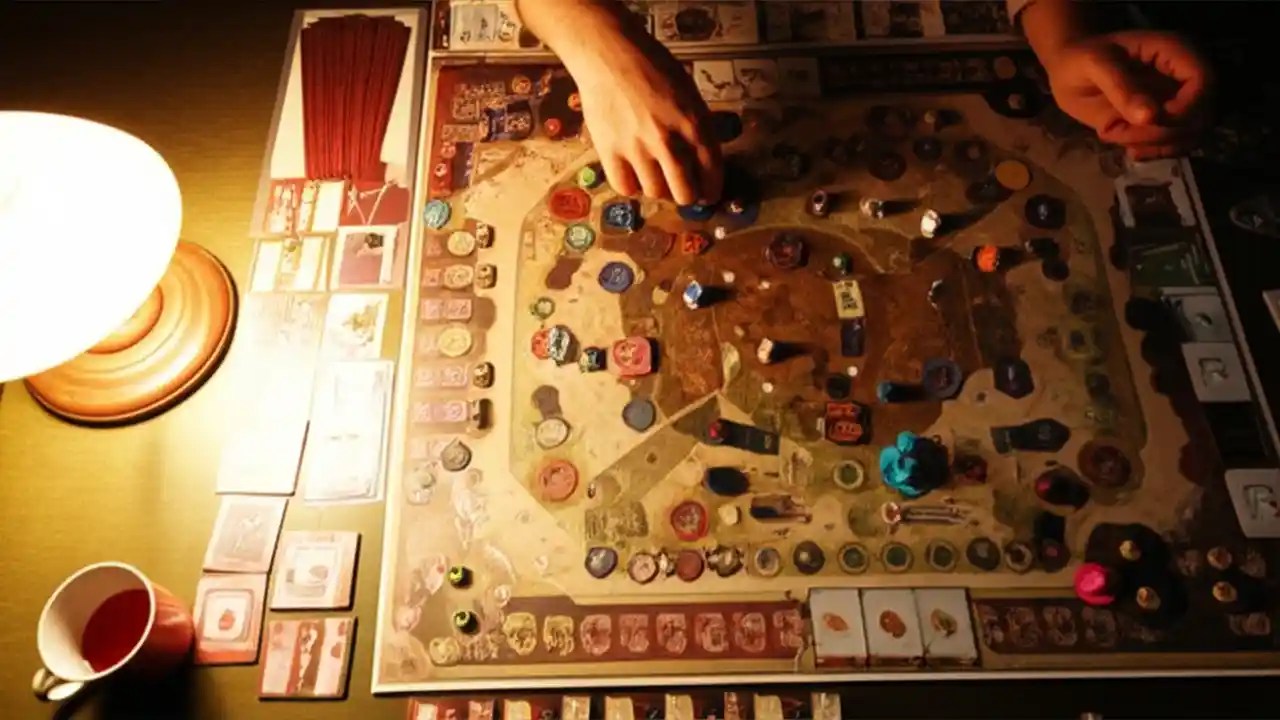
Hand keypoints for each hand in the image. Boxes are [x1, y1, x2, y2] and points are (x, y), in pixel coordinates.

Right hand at [572, 34, 722, 204]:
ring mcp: (637, 149)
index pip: (711, 172)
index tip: (708, 195)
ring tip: (654, 175)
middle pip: (684, 193)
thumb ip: (697, 125)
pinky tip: (633, 174)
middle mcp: (668, 141)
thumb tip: (702, 159)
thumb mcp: (688, 92)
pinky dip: (632, 186)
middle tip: (681, 190)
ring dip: (658, 189)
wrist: (609, 55)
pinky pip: (625, 187)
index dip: (711, 190)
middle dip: (686, 195)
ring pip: (655, 193)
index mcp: (694, 124)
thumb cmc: (651, 66)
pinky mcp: (609, 152)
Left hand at [1044, 31, 1211, 159]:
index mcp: (1173, 52)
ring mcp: (1177, 100)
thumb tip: (1150, 117)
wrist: (1070, 73)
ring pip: (1190, 133)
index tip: (1149, 120)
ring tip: (1118, 136)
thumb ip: (1121, 89)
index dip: (1185, 107)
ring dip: (1155, 144)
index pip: (1204, 81)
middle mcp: (1182, 77)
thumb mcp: (1094, 66)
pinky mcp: (1166, 120)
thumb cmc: (1080, 59)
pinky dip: (1154, 152)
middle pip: (1201, 113)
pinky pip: (1176, 144)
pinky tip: (1129, 149)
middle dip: (1163, 132)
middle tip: (1121, 132)